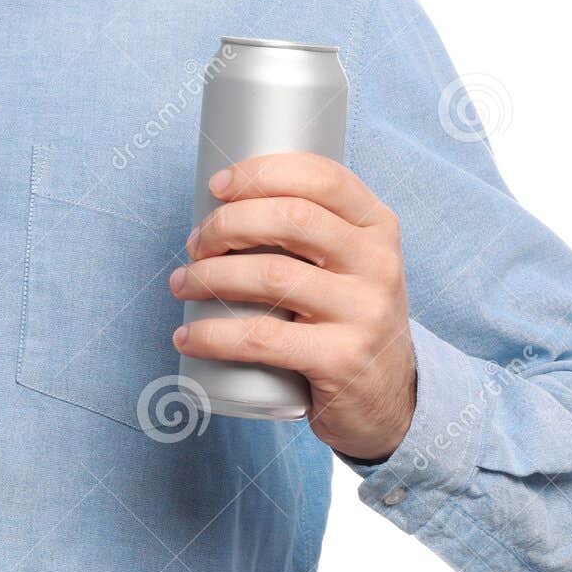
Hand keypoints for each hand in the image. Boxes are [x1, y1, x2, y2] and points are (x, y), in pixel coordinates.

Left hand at [170, 152, 415, 462]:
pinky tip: (188, 335)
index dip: (261, 173)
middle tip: (195, 243)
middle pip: (291, 220)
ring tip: (182, 284)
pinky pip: (263, 339)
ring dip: (210, 275)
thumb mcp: (352, 262)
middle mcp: (378, 263)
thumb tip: (222, 200)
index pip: (322, 178)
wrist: (389, 399)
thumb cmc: (347, 315)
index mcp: (378, 226)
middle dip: (227, 223)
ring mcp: (364, 312)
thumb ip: (314, 226)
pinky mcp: (342, 359)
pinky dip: (214, 335)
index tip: (217, 186)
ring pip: (271, 276)